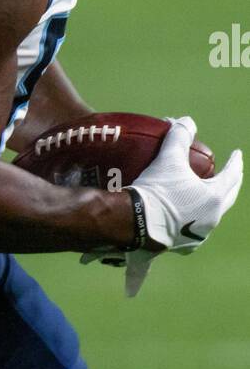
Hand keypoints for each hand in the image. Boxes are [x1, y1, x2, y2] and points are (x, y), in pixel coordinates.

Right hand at [80, 115, 242, 297]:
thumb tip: (186, 121)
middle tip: (229, 174)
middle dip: (229, 184)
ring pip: (210, 217)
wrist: (132, 223)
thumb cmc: (156, 190)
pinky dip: (190, 222)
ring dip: (210, 205)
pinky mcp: (180, 246)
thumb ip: (179, 137)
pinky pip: (190, 232)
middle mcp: (211, 220)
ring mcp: (197, 236)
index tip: (237, 154)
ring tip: (203, 197)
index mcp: (213, 198)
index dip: (235, 162)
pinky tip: (183, 220)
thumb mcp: (168, 159)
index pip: (232, 176)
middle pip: (226, 198)